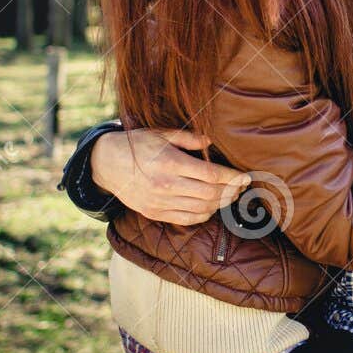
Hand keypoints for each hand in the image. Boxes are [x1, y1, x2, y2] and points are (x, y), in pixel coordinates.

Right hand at [90, 128, 250, 224]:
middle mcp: (166, 185)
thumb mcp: (162, 133)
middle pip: (209, 194)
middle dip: (230, 191)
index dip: (232, 177)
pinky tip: (211, 206)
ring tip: (230, 195)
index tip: (245, 176)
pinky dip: (203, 215)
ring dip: (220, 204)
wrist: (107, 163)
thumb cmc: (138, 144)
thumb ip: (189, 138)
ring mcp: (160, 202)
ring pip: (201, 209)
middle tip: (241, 186)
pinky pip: (186, 219)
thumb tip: (211, 142)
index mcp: (170, 163)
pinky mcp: (154, 213)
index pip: (210, 174)